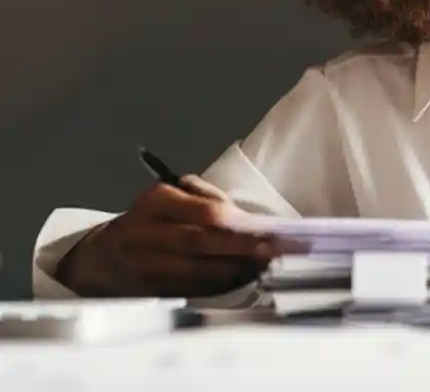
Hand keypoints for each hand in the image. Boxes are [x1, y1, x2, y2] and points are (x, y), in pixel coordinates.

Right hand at [56, 176, 275, 297]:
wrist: (103, 256)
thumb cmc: (151, 220)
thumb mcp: (173, 197)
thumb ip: (209, 200)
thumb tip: (249, 220)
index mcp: (155, 201)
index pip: (205, 213)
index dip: (239, 225)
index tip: (267, 230)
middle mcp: (144, 233)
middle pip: (201, 243)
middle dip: (241, 249)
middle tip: (271, 251)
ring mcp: (143, 265)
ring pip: (197, 270)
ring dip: (235, 270)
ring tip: (261, 266)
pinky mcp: (149, 289)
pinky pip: (192, 289)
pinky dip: (220, 285)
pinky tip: (240, 279)